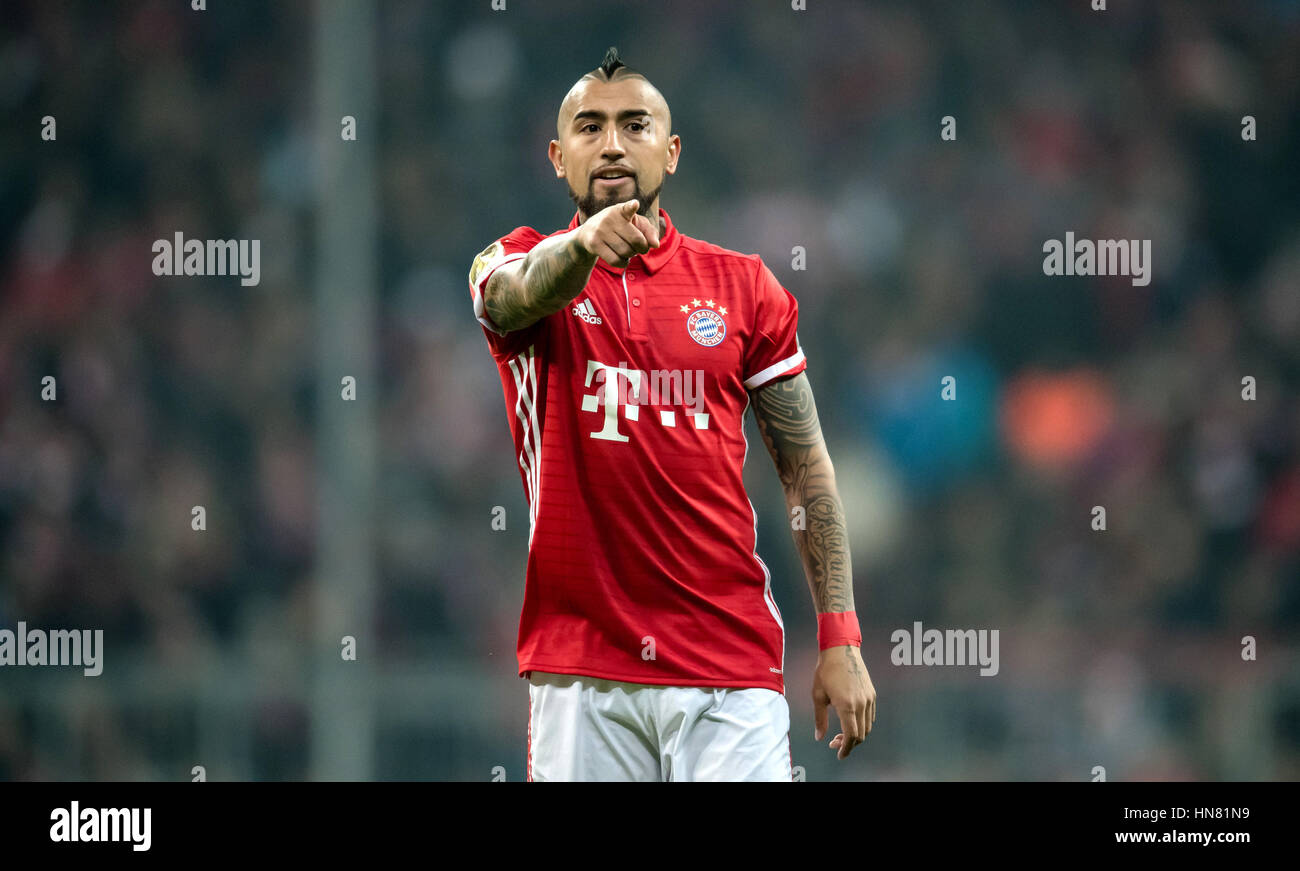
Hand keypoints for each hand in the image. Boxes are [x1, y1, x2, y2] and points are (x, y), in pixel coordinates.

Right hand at [574, 198, 659, 268]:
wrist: (588, 233)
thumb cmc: (618, 228)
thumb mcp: (634, 223)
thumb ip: (649, 231)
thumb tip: (655, 245)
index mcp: (621, 210)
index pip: (627, 208)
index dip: (632, 207)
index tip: (635, 204)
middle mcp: (609, 218)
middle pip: (636, 240)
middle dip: (642, 248)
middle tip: (639, 248)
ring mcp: (600, 230)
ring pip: (626, 252)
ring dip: (631, 256)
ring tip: (628, 252)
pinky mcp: (594, 243)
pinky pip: (615, 260)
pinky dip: (623, 263)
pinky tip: (622, 258)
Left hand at [812, 645, 875, 759]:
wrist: (840, 650)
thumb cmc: (825, 671)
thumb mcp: (818, 696)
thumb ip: (820, 719)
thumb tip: (820, 737)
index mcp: (847, 705)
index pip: (851, 736)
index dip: (846, 749)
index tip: (839, 755)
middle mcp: (861, 704)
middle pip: (861, 735)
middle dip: (849, 744)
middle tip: (834, 743)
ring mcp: (869, 698)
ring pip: (867, 726)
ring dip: (856, 735)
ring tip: (841, 733)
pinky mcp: (872, 693)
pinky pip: (870, 716)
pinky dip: (862, 724)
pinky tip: (850, 721)